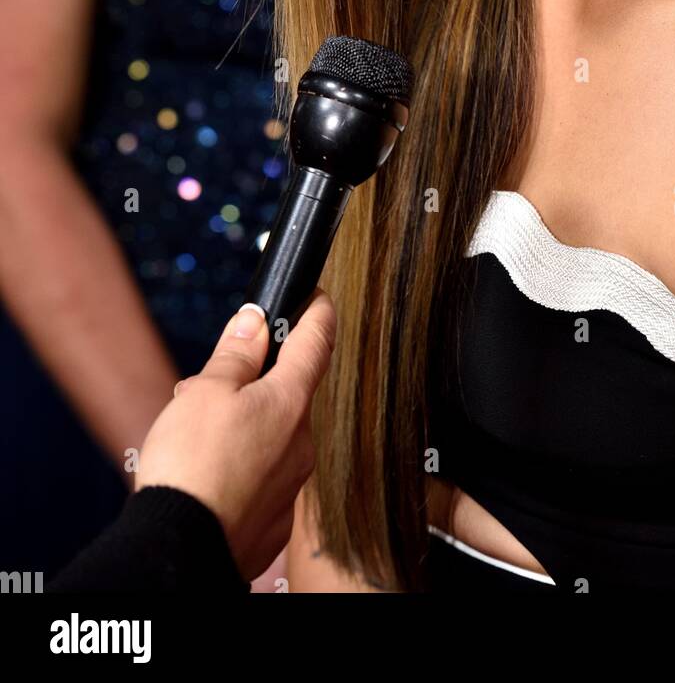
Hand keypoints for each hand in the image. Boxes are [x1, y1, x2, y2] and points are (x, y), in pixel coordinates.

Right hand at [135, 289, 335, 582]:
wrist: (181, 552)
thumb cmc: (191, 469)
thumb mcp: (205, 391)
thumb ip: (236, 354)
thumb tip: (256, 322)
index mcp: (289, 402)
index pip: (317, 341)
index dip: (318, 312)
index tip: (317, 296)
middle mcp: (301, 443)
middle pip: (287, 392)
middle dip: (253, 381)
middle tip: (207, 386)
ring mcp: (290, 485)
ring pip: (271, 436)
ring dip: (241, 425)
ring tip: (193, 436)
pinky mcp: (272, 520)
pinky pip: (261, 478)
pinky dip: (239, 467)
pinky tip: (207, 474)